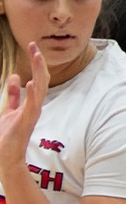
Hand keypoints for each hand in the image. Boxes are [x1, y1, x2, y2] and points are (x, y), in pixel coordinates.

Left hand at [0, 45, 46, 172]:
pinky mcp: (26, 121)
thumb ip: (13, 94)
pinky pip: (32, 105)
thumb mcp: (8, 109)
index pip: (37, 78)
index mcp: (30, 102)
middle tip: (35, 46)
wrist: (6, 156)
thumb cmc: (7, 136)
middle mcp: (34, 106)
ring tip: (37, 57)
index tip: (32, 46)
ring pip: (40, 89)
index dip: (36, 63)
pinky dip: (32, 93)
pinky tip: (31, 82)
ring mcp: (32, 113)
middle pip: (41, 80)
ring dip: (39, 73)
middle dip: (38, 63)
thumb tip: (16, 77)